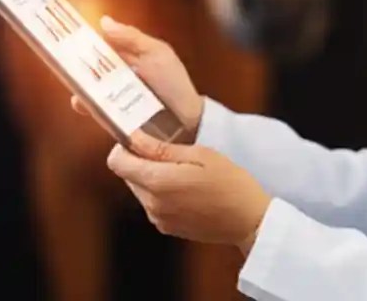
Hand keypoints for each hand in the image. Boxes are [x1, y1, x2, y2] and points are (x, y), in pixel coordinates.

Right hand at [70, 16, 204, 139]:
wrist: (188, 122)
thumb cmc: (174, 84)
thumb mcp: (157, 53)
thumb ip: (132, 37)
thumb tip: (103, 21)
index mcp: (127, 58)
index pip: (100, 47)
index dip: (83, 42)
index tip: (64, 36)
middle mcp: (117, 78)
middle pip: (90, 69)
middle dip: (76, 66)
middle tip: (64, 62)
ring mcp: (114, 99)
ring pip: (89, 90)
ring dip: (80, 87)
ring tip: (76, 86)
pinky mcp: (113, 119)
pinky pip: (96, 110)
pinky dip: (89, 106)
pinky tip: (84, 103)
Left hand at [107, 131, 270, 253]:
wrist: (249, 220)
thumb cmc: (231, 183)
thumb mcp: (201, 155)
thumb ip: (162, 148)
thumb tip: (134, 137)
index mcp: (158, 182)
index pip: (117, 162)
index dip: (126, 147)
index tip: (144, 140)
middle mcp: (152, 204)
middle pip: (128, 175)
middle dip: (142, 162)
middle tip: (174, 154)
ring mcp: (158, 218)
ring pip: (141, 189)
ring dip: (153, 178)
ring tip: (185, 173)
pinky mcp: (167, 227)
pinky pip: (153, 204)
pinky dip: (162, 194)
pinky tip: (187, 190)